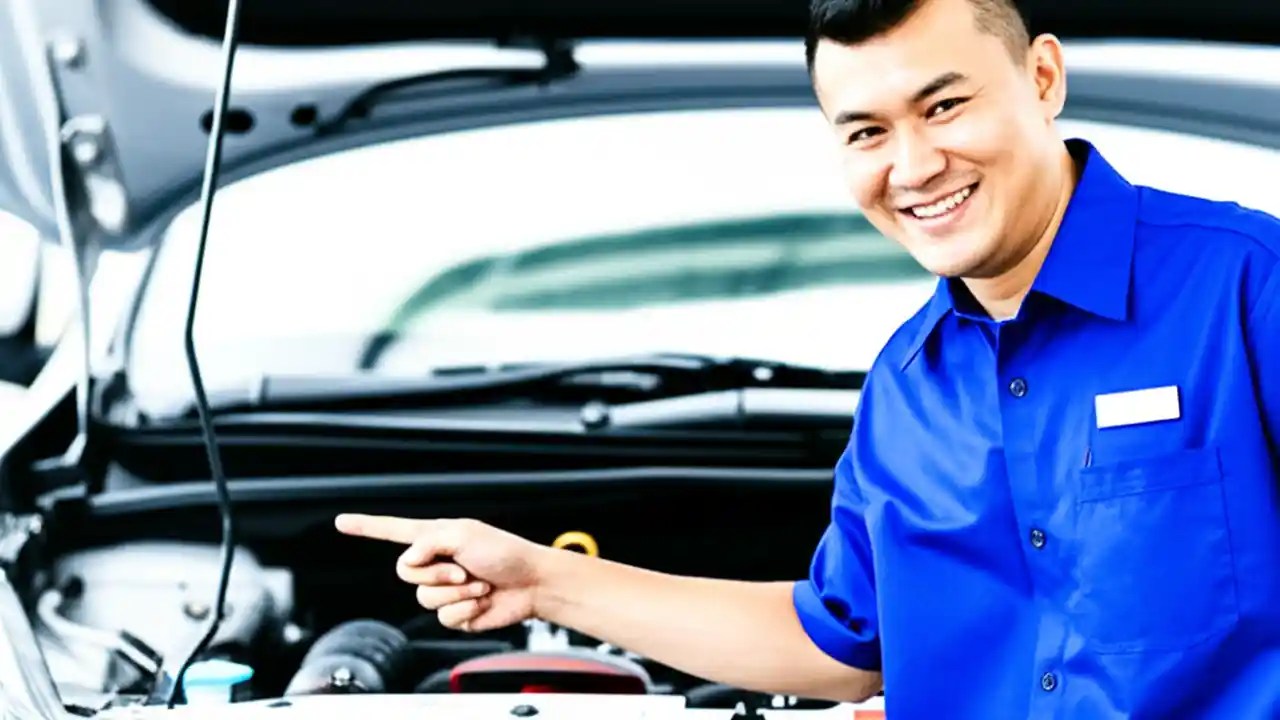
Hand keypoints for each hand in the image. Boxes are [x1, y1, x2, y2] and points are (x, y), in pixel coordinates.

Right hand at [334, 515, 544, 631]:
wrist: (531, 584)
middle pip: (405, 573)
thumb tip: (409, 559)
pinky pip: (443, 617)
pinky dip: (465, 611)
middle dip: (436, 573)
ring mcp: (444, 589)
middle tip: (464, 569)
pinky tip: (481, 602)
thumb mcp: (464, 535)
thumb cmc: (505, 553)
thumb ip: (429, 542)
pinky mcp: (455, 613)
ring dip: (456, 593)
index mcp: (436, 538)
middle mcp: (436, 562)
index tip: (341, 521)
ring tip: (479, 585)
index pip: (393, 531)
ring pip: (424, 598)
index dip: (366, 526)